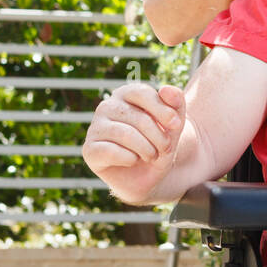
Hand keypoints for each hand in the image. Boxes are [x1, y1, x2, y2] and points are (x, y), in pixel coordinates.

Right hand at [83, 83, 186, 201]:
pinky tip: (133, 161)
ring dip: (146, 149)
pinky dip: (129, 159)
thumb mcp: (174, 126)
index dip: (162, 110)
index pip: (142, 93)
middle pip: (137, 117)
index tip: (176, 125)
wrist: (149, 176)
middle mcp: (107, 106)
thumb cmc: (159, 145)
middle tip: (165, 148)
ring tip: (152, 155)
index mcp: (126, 94)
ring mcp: (95, 127)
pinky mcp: (89, 149)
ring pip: (125, 134)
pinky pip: (110, 151)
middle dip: (158, 136)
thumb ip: (176, 104)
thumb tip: (166, 89)